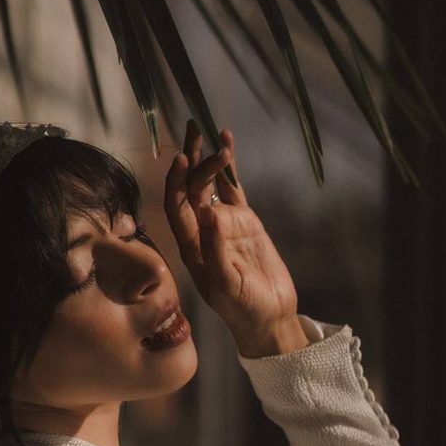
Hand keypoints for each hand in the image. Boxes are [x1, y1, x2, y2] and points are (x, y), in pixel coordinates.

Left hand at [163, 119, 307, 353]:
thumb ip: (216, 249)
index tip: (182, 159)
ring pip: (210, 184)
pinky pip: (233, 189)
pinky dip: (230, 168)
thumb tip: (209, 212)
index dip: (176, 182)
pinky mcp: (245, 222)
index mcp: (191, 245)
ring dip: (208, 157)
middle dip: (191, 158)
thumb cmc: (243, 308)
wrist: (269, 317)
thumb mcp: (226, 284)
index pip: (175, 206)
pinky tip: (227, 145)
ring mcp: (224, 223)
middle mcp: (202, 229)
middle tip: (193, 129)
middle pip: (190, 187)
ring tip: (209, 129)